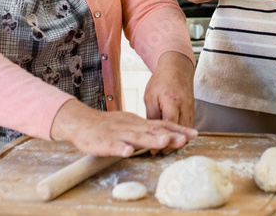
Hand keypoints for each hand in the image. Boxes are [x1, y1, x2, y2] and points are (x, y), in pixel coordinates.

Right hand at [50, 98, 196, 156]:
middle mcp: (132, 126)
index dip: (178, 130)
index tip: (194, 134)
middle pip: (153, 130)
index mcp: (138, 123)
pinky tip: (127, 152)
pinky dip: (121, 148)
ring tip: (164, 142)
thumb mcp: (131, 125)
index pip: (162, 125)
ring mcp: (119, 133)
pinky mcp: (104, 142)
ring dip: (151, 140)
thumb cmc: (107, 126)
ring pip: (136, 137)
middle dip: (170, 135)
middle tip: (186, 139)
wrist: (82, 122)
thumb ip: (146, 130)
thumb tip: (166, 134)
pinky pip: (113, 145)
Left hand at [144, 51, 195, 152]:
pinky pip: (187, 127)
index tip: (154, 150)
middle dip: (170, 145)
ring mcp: (191, 110)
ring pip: (186, 132)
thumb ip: (152, 115)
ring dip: (176, 141)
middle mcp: (185, 107)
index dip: (163, 140)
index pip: (171, 126)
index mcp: (172, 102)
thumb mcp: (150, 97)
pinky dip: (180, 135)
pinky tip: (170, 139)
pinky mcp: (192, 111)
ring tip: (163, 148)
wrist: (177, 68)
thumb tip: (150, 134)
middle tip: (158, 152)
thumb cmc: (161, 80)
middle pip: (181, 133)